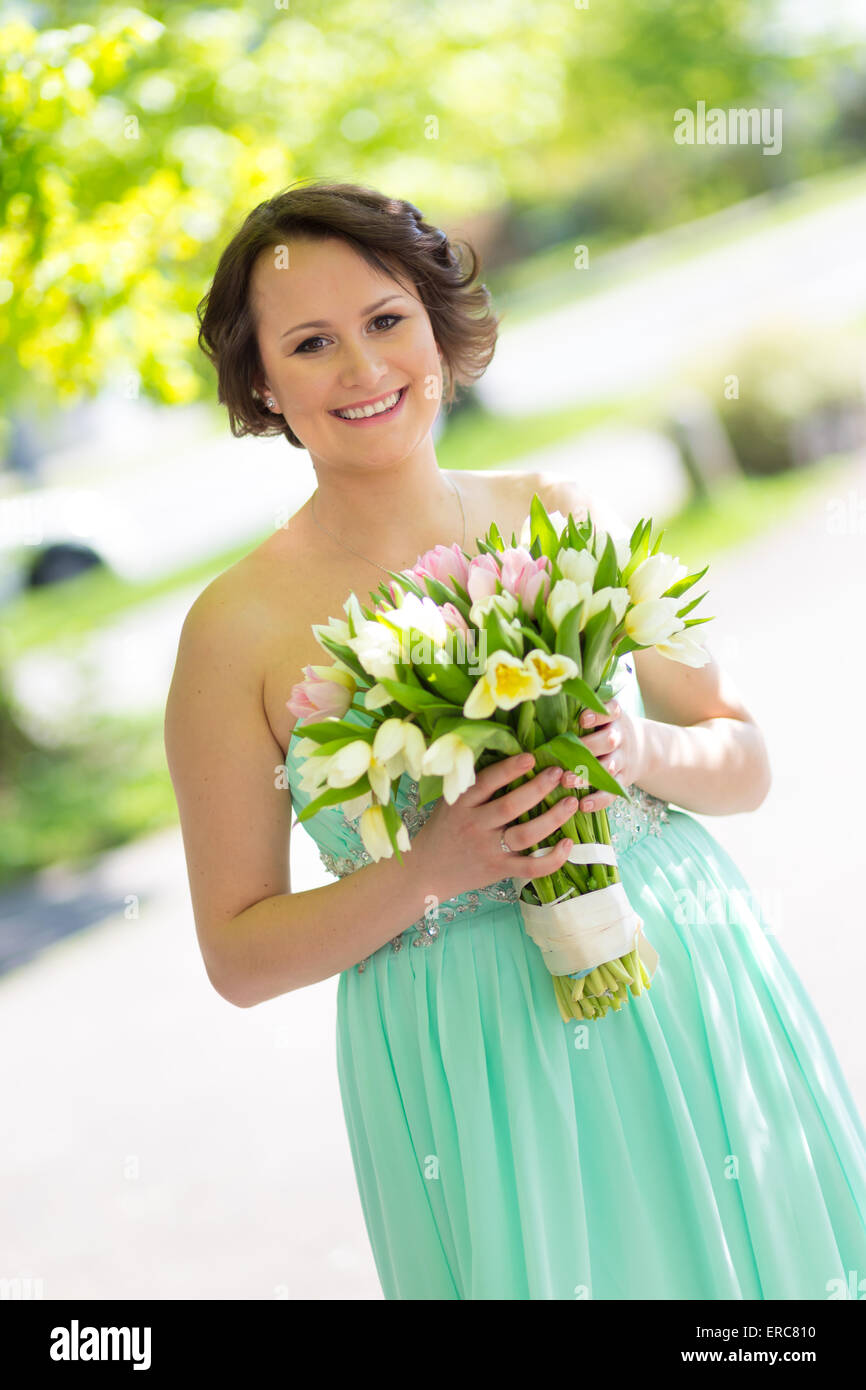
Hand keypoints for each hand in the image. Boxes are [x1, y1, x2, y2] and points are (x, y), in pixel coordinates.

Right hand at [412, 752, 578, 901]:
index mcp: (461, 803)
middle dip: (538, 788)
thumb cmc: (445, 829)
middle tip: (559, 774)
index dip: (510, 769)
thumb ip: (475, 785)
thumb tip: (514, 757)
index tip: (531, 757)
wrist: (426, 871)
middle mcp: (474, 825)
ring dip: (552, 819)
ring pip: (525, 835)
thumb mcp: (451, 801)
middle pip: (510, 806)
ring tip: (572, 803)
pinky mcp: (499, 870)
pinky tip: (568, 844)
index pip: (486, 782)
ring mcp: (487, 850)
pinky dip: (552, 858)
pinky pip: (530, 867)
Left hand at [563, 699, 646, 812]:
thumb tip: (544, 702)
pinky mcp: (623, 780)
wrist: (644, 748)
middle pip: (609, 740)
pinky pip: (612, 792)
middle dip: (587, 747)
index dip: (598, 714)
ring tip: (566, 780)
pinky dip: (599, 800)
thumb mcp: (605, 714)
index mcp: (615, 717)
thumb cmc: (608, 727)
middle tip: (563, 753)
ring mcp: (623, 760)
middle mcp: (621, 737)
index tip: (582, 719)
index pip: (610, 711)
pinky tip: (583, 805)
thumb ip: (582, 708)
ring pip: (608, 768)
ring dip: (587, 775)